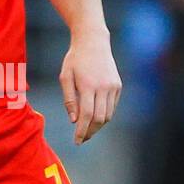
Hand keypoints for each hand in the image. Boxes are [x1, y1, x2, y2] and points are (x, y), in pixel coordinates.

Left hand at [59, 29, 121, 144]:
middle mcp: (103, 87)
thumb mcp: (65, 77)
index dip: (82, 131)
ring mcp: (113, 86)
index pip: (87, 115)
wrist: (93, 41)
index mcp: (88, 85)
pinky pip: (112, 106)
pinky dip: (104, 115)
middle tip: (81, 139)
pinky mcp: (118, 86)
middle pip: (99, 118)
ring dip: (98, 125)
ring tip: (87, 130)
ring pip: (108, 115)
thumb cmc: (75, 59)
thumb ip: (69, 99)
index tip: (77, 141)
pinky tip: (95, 117)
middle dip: (90, 132)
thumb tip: (74, 121)